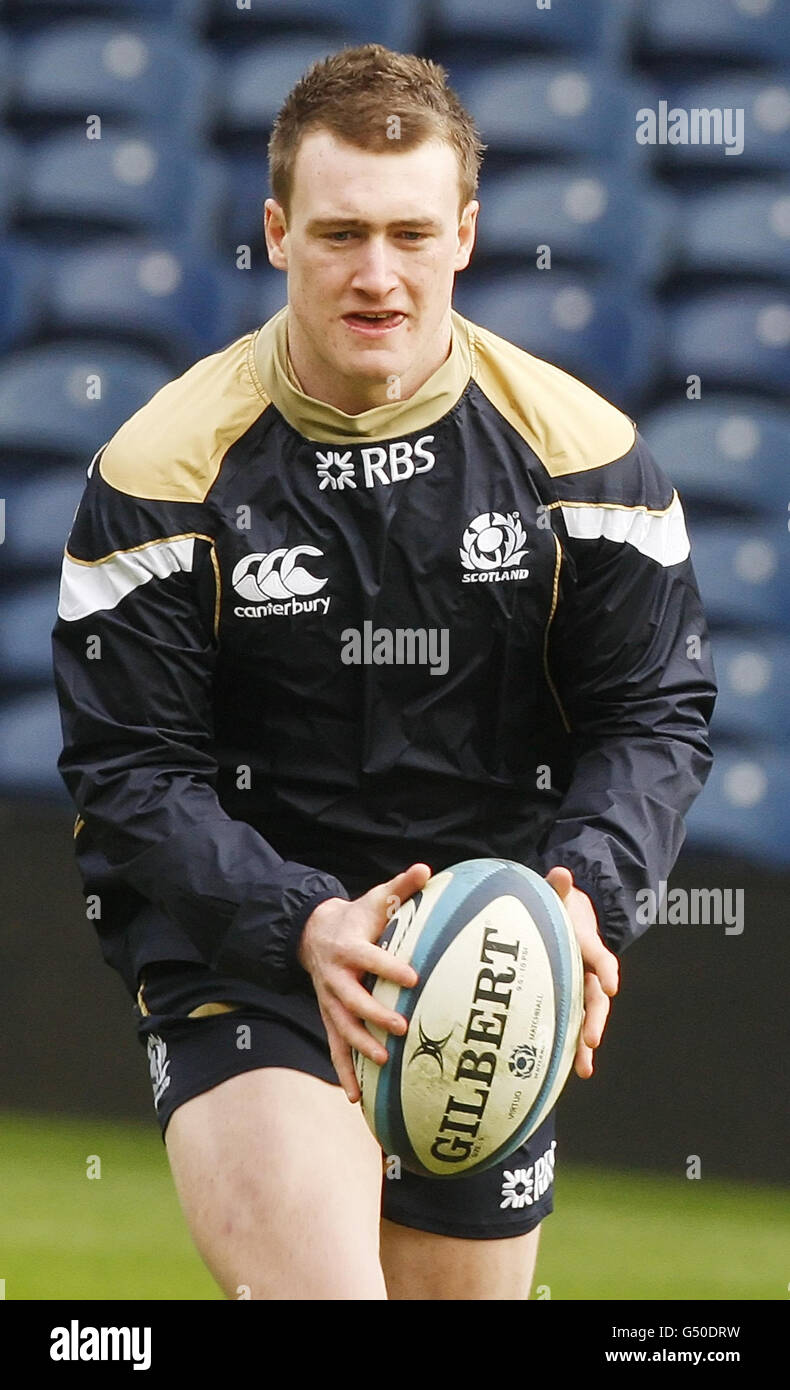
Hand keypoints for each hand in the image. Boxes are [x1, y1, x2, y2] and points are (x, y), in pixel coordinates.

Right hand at [298, 862, 430, 1101]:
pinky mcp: (329, 1018)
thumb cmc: (356, 918)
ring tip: (383, 1061)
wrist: (315, 934)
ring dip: (360, 1047)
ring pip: (341, 1028)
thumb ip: (401, 887)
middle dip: (374, 1014)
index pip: (370, 959)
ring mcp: (329, 1002)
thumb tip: (427, 869)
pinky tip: (356, 1099)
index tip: (414, 975)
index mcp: (349, 949)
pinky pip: (336, 1049)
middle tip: (401, 1026)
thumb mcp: (375, 899)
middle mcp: (335, 979)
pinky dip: (344, 1073)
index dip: (389, 966)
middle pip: (352, 999)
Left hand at [545, 866, 618, 1078]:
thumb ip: (558, 888)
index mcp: (586, 944)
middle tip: (592, 1040)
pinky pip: (571, 1023)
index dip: (605, 969)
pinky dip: (571, 1046)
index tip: (610, 985)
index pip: (600, 956)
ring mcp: (580, 987)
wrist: (569, 915)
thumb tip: (561, 872)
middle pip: (595, 997)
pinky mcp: (569, 999)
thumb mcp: (559, 896)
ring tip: (584, 1069)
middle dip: (594, 1019)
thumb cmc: (560, 907)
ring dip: (586, 1042)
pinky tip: (569, 1070)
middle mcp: (588, 970)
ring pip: (587, 1017)